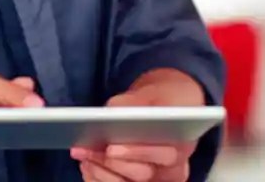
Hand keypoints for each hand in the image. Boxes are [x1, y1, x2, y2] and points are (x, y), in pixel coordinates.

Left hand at [72, 69, 204, 181]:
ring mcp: (156, 179)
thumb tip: (113, 111)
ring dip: (100, 171)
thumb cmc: (163, 100)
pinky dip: (98, 178)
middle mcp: (173, 169)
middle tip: (86, 152)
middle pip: (142, 173)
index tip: (111, 148)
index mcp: (182, 144)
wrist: (168, 108)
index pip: (163, 154)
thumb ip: (135, 101)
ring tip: (82, 155)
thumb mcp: (155, 92)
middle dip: (110, 163)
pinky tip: (86, 164)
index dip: (136, 153)